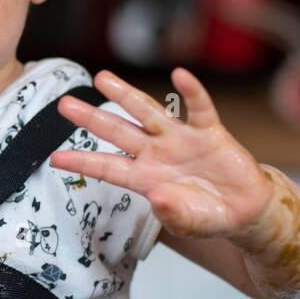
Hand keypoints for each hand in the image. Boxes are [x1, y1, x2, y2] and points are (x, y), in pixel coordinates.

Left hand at [49, 68, 273, 239]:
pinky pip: (199, 108)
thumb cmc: (208, 215)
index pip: (107, 167)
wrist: (244, 209)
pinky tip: (180, 75)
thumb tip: (158, 200)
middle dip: (91, 118)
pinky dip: (192, 92)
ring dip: (126, 94)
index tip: (55, 158)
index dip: (82, 162)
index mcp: (145, 178)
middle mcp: (157, 153)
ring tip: (102, 78)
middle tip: (64, 104)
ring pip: (148, 112)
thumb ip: (174, 214)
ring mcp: (181, 139)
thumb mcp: (190, 223)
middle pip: (117, 131)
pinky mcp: (209, 132)